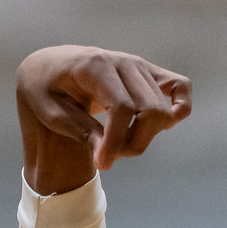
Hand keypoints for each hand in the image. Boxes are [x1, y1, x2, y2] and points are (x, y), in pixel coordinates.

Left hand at [16, 46, 191, 193]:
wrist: (51, 67)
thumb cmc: (45, 90)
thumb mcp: (50, 111)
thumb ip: (79, 131)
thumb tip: (104, 155)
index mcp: (95, 66)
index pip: (122, 107)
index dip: (115, 142)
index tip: (102, 165)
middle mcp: (123, 62)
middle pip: (149, 111)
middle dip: (132, 144)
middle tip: (108, 157)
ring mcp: (139, 66)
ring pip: (163, 109)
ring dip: (144, 137)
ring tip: (117, 145)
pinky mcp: (149, 73)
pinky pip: (181, 88)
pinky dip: (177, 110)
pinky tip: (157, 128)